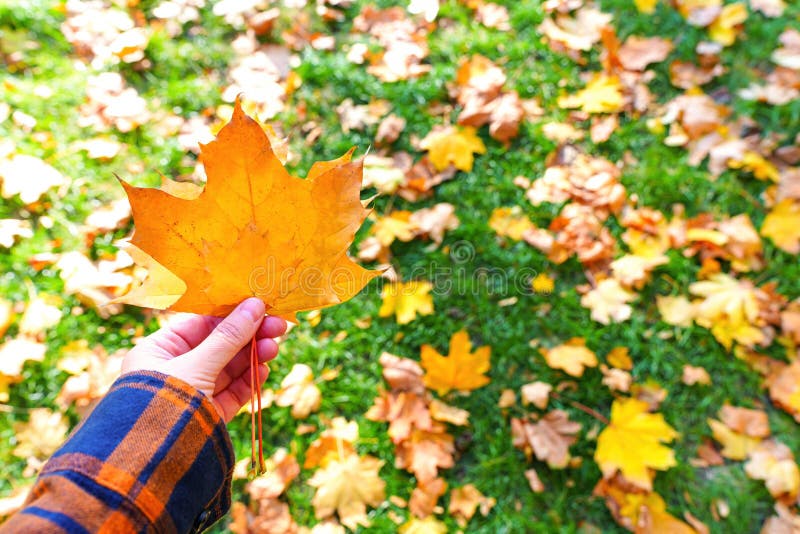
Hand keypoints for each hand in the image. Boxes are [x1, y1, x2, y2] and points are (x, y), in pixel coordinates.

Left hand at [122, 298, 286, 421]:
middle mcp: (174, 370)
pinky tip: (265, 370)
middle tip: (279, 325)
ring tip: (274, 347)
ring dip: (253, 356)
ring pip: (228, 369)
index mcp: (158, 351)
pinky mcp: (207, 416)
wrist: (153, 464)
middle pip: (219, 345)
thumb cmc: (165, 402)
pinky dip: (249, 381)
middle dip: (249, 335)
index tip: (260, 305)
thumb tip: (256, 305)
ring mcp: (192, 394)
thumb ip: (228, 336)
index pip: (200, 324)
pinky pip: (231, 393)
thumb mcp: (197, 364)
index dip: (231, 313)